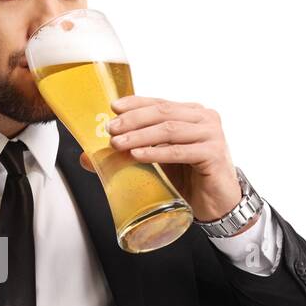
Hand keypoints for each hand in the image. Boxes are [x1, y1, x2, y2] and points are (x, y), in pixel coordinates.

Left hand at [77, 96, 241, 221]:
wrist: (217, 202)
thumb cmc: (188, 178)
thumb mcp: (157, 161)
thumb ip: (130, 153)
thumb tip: (87, 158)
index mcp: (191, 113)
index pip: (159, 102)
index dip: (135, 103)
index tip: (113, 107)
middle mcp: (204, 118)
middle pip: (163, 112)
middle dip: (133, 120)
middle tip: (110, 130)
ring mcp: (211, 135)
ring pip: (169, 129)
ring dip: (140, 135)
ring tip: (118, 144)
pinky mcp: (214, 154)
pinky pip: (180, 151)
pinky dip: (157, 152)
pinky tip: (139, 155)